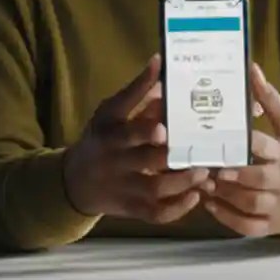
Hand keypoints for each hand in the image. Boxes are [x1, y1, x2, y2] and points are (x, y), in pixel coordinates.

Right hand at [63, 54, 208, 223]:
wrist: (74, 181)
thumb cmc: (100, 139)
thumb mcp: (109, 113)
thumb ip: (135, 94)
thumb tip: (159, 65)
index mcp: (110, 133)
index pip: (126, 131)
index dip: (144, 131)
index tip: (164, 128)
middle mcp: (115, 161)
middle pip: (143, 161)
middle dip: (170, 158)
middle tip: (197, 151)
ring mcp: (124, 187)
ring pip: (153, 190)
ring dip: (181, 183)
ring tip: (204, 172)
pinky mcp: (132, 208)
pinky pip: (155, 214)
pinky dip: (177, 209)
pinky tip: (195, 196)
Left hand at [203, 63, 279, 236]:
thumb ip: (271, 102)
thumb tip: (251, 69)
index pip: (263, 146)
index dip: (242, 141)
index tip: (218, 134)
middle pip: (253, 179)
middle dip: (229, 173)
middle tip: (205, 163)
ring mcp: (276, 206)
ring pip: (247, 203)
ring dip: (223, 194)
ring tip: (201, 180)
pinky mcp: (271, 226)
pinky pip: (247, 226)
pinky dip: (227, 218)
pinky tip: (209, 204)